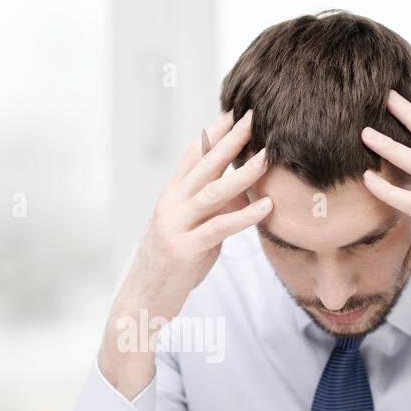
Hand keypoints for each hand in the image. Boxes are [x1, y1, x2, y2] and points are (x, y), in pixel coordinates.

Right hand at [99, 109, 272, 397]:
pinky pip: (220, 227)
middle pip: (204, 164)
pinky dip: (246, 216)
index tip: (236, 111)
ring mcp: (176, 225)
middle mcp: (171, 204)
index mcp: (171, 195)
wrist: (143, 299)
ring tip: (267, 157)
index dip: (214, 131)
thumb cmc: (173, 265)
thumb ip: (214, 209)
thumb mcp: (194, 229)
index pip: (193, 154)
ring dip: (243, 173)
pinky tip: (266, 206)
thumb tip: (244, 191)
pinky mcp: (186, 249)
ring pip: (213, 191)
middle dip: (230, 140)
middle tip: (254, 117)